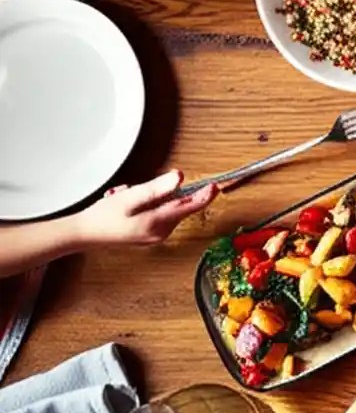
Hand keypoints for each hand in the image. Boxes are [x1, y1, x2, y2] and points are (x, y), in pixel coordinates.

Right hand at [74, 170, 217, 245]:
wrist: (82, 234)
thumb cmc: (103, 217)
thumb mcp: (131, 198)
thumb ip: (157, 188)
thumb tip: (180, 178)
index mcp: (159, 224)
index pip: (189, 207)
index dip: (203, 195)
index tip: (215, 186)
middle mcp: (161, 232)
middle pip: (174, 203)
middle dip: (157, 191)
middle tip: (130, 191)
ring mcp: (154, 234)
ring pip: (163, 205)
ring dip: (145, 196)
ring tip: (122, 198)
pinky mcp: (147, 233)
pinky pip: (153, 211)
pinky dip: (140, 203)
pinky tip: (122, 203)